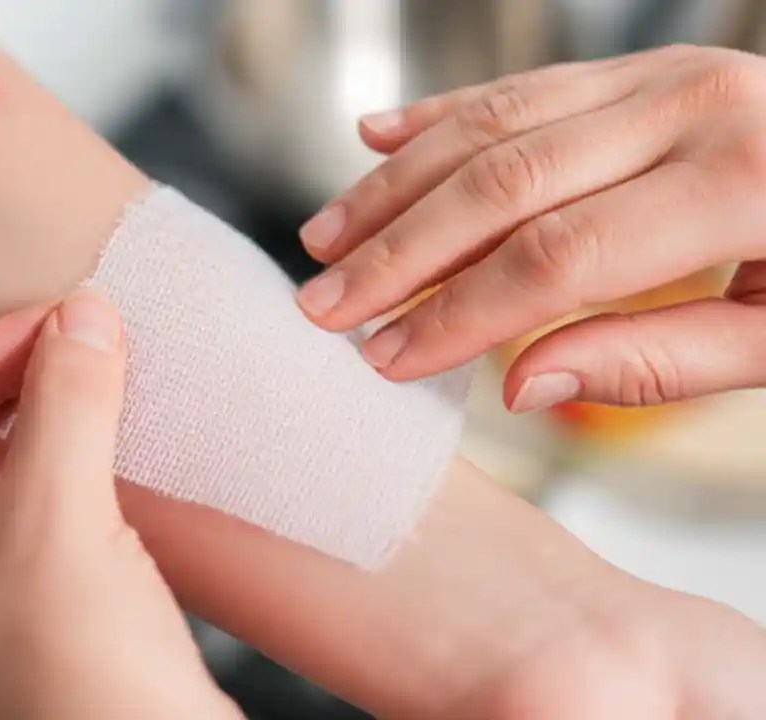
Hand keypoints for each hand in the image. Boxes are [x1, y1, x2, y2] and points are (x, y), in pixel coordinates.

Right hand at [296, 45, 765, 411]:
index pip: (554, 259)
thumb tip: (521, 386)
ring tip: (324, 236)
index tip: (384, 359)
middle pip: (502, 183)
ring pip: (495, 124)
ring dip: (397, 184)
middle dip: (398, 251)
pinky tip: (378, 139)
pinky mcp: (647, 69)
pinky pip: (526, 87)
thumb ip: (659, 360)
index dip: (455, 315)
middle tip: (321, 303)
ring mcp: (666, 73)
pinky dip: (443, 115)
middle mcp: (693, 105)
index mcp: (741, 179)